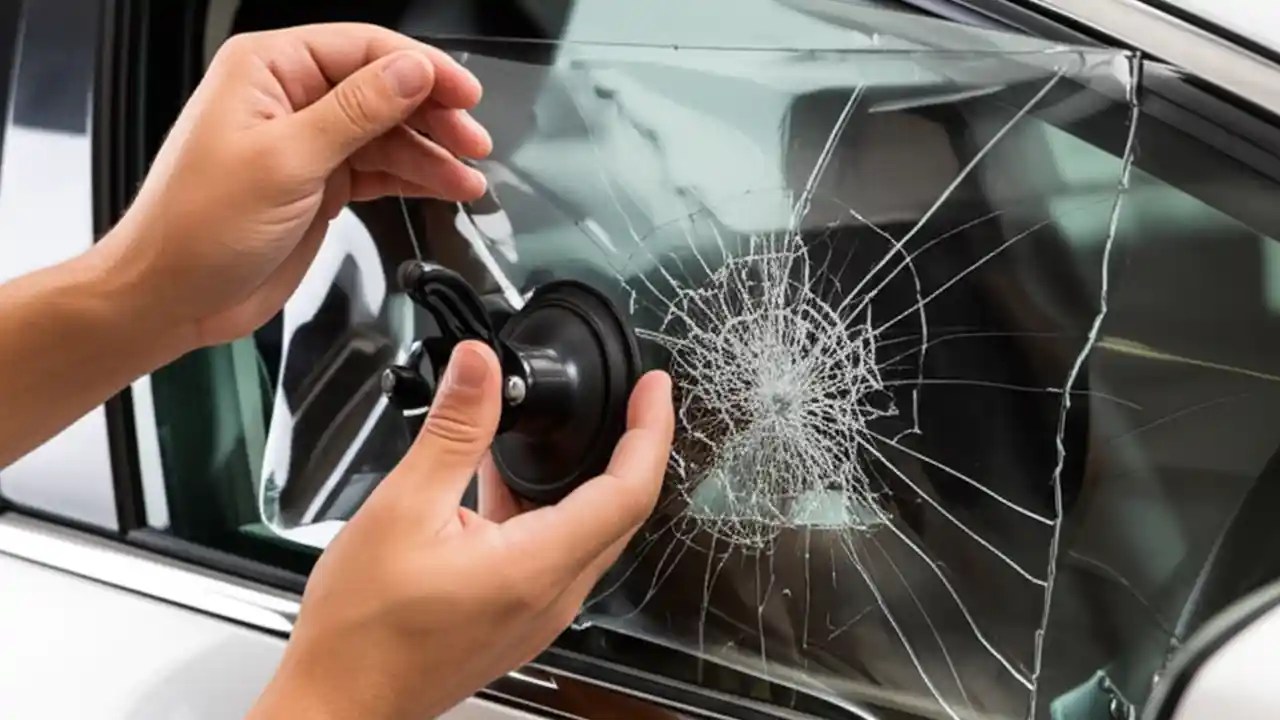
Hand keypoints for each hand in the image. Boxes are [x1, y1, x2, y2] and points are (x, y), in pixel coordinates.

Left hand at [101, 23, 490, 348]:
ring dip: (431, 154)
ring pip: (388, 134)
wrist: (172, 296)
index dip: (422, 69)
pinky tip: (444, 187)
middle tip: (473, 140)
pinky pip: (379, 170)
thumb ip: (356, 112)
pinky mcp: (318, 183)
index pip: (364, 49)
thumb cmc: (197, 226)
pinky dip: (414, 179)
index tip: (465, 95)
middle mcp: (288, 98)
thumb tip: (411, 72)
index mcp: (268, 70)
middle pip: (383, 90)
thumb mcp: (286, 161)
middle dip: (433, 114)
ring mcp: (306, 142)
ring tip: (467, 176)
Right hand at [249, 342, 674, 719]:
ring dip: (582, 478)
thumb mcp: (402, 508)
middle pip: (619, 512)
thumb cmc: (361, 631)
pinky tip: (501, 482)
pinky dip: (543, 509)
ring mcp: (537, 612)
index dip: (650, 431)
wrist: (338, 702)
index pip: (629, 492)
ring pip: (585, 533)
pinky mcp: (516, 618)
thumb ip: (453, 431)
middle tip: (629, 399)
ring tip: (558, 430)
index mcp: (537, 567)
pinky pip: (552, 553)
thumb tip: (479, 367)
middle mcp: (551, 595)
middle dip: (631, 448)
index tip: (654, 388)